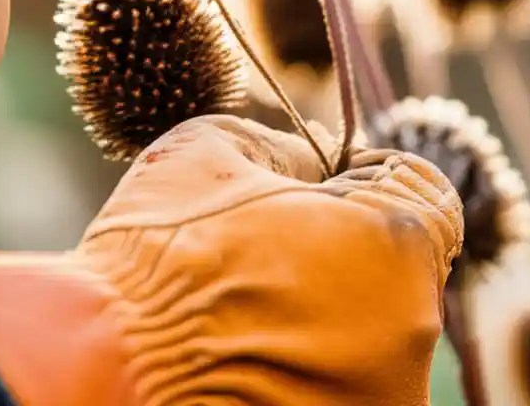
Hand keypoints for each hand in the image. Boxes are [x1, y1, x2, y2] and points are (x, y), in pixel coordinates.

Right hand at [0, 115, 462, 404]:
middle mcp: (411, 325)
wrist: (102, 363)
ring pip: (379, 332)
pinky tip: (256, 356)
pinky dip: (317, 366)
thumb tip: (320, 160)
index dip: (371, 180)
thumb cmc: (157, 254)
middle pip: (404, 267)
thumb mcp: (219, 150)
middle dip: (352, 250)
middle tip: (274, 256)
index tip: (323, 192)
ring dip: (336, 314)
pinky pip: (351, 381)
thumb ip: (294, 147)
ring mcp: (384, 392)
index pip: (427, 191)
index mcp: (393, 238)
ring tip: (255, 314)